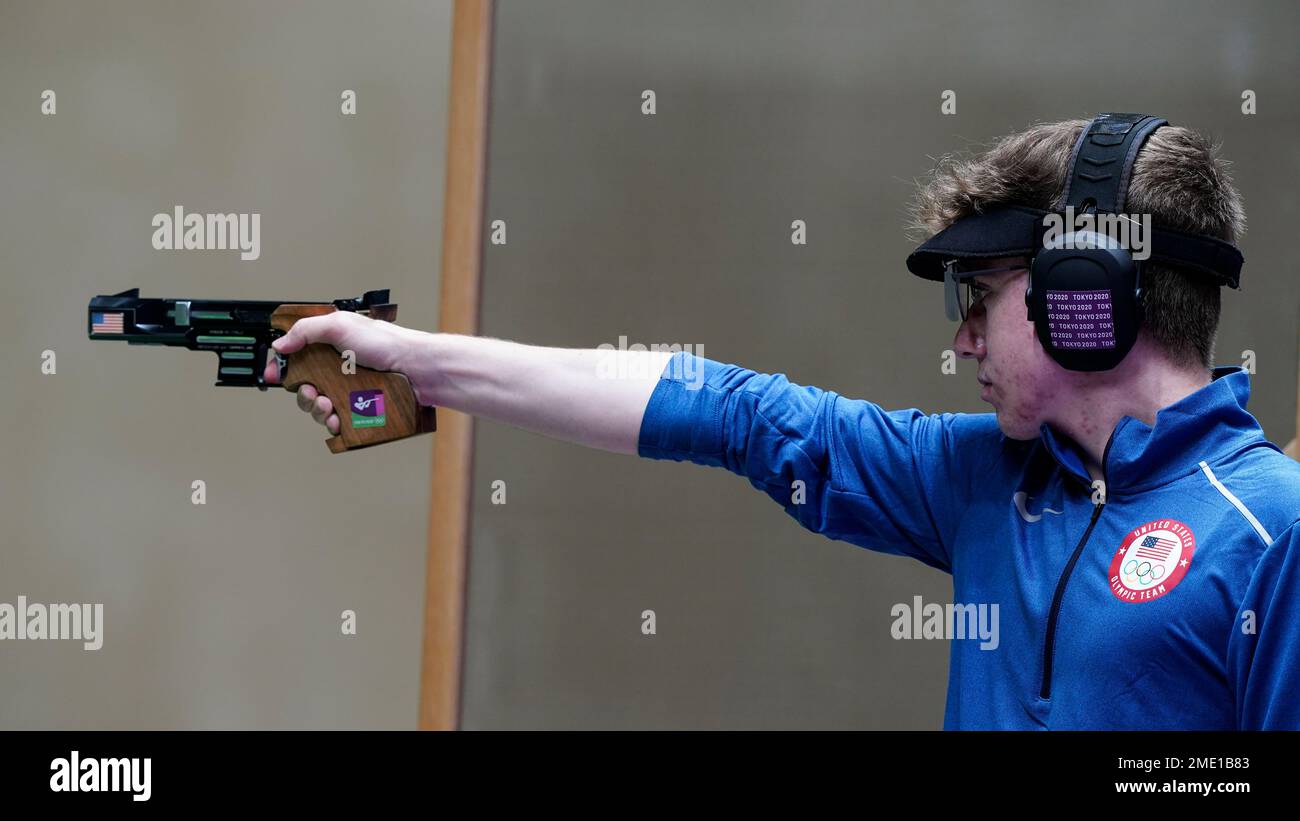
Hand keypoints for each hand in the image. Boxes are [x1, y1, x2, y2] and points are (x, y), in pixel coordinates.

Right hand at [263, 311, 418, 435]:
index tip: (273, 376)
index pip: (296, 357)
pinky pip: (338, 421)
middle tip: (312, 393)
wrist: (417, 370)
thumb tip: (280, 344)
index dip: (282, 368)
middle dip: (303, 393)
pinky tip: (337, 420)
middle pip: (305, 386)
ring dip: (317, 409)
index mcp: (330, 345)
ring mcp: (348, 390)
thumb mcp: (340, 325)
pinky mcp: (360, 408)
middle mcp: (337, 368)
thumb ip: (306, 331)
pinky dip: (332, 422)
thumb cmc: (387, 344)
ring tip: (328, 406)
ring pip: (319, 407)